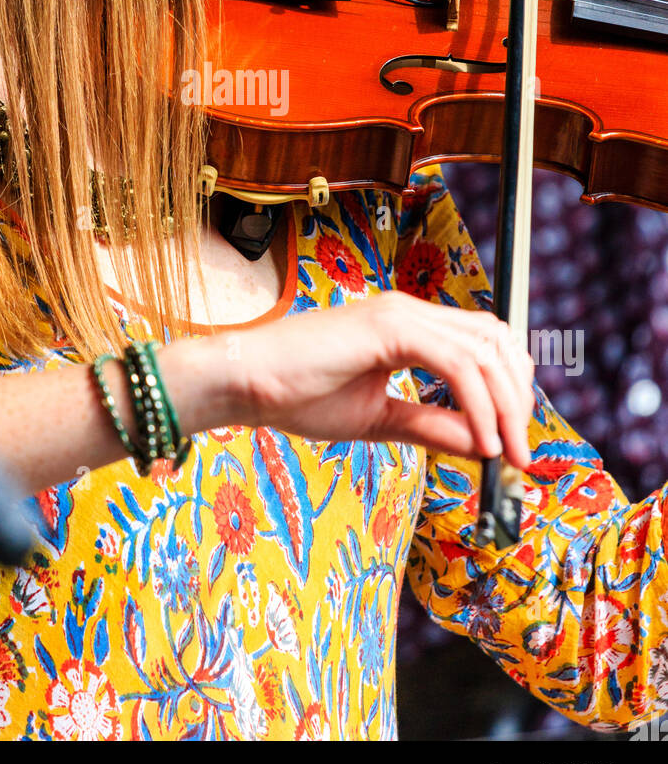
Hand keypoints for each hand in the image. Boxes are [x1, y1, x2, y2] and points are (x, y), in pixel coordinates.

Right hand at [221, 291, 533, 465]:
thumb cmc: (298, 395)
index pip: (483, 344)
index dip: (508, 388)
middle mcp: (410, 311)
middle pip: (495, 341)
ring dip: (505, 404)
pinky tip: (481, 440)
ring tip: (506, 452)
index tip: (512, 439)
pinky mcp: (388, 327)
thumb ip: (432, 427)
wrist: (244, 383)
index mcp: (408, 327)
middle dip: (517, 397)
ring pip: (483, 349)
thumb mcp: (379, 420)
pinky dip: (477, 402)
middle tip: (519, 451)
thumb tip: (484, 444)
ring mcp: (400, 314)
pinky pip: (455, 363)